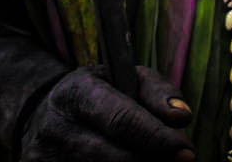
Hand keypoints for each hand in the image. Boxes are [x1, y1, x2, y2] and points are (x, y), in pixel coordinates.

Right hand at [18, 66, 192, 161]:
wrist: (45, 115)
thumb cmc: (101, 94)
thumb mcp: (128, 78)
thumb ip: (158, 93)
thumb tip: (182, 118)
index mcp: (78, 92)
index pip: (121, 120)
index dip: (157, 138)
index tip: (187, 151)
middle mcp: (56, 126)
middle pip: (113, 156)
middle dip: (152, 161)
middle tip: (180, 161)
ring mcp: (44, 157)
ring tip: (157, 160)